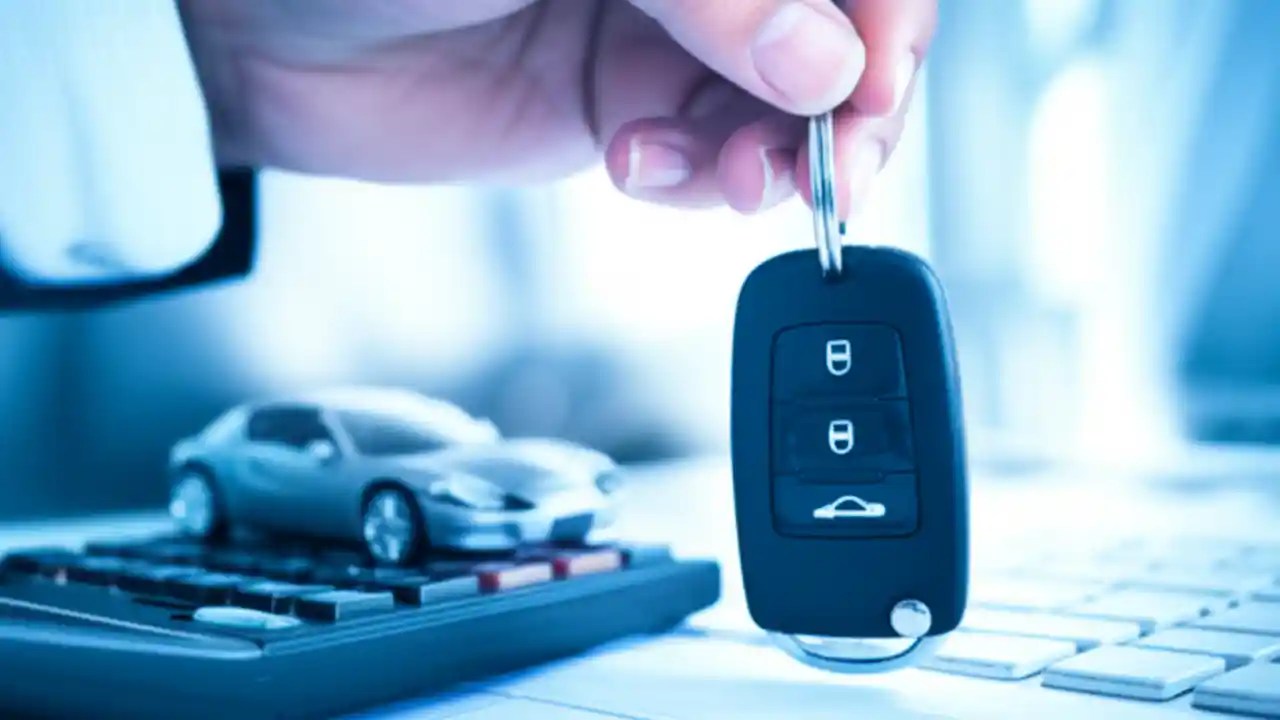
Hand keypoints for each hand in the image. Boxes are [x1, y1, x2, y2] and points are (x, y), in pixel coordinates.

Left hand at [182, 0, 935, 217]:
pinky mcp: (618, 108)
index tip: (870, 80)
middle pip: (833, 32)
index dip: (884, 18)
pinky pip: (706, 158)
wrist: (251, 23)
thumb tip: (825, 60)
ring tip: (728, 176)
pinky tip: (641, 162)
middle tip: (821, 164)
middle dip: (839, 106)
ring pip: (781, 107)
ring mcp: (662, 31)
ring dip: (773, 155)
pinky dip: (701, 180)